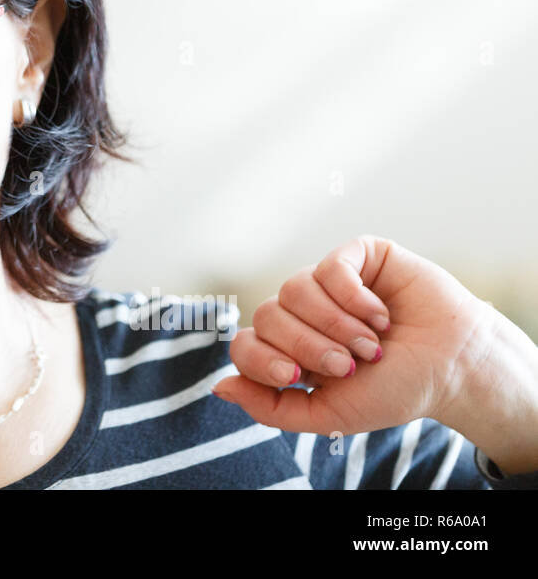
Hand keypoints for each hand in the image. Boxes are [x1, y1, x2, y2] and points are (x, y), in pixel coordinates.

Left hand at [211, 234, 496, 437]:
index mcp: (288, 347)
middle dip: (309, 347)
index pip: (244, 344)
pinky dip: (355, 298)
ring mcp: (325, 281)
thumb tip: (219, 387)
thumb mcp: (329, 414)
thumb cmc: (394, 390)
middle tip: (350, 364)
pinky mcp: (355, 256)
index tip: (295, 377)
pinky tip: (380, 315)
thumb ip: (272, 408)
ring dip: (336, 325)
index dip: (261, 359)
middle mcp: (300, 311)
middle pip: (267, 316)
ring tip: (372, 344)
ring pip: (294, 290)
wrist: (452, 368)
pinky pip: (330, 268)